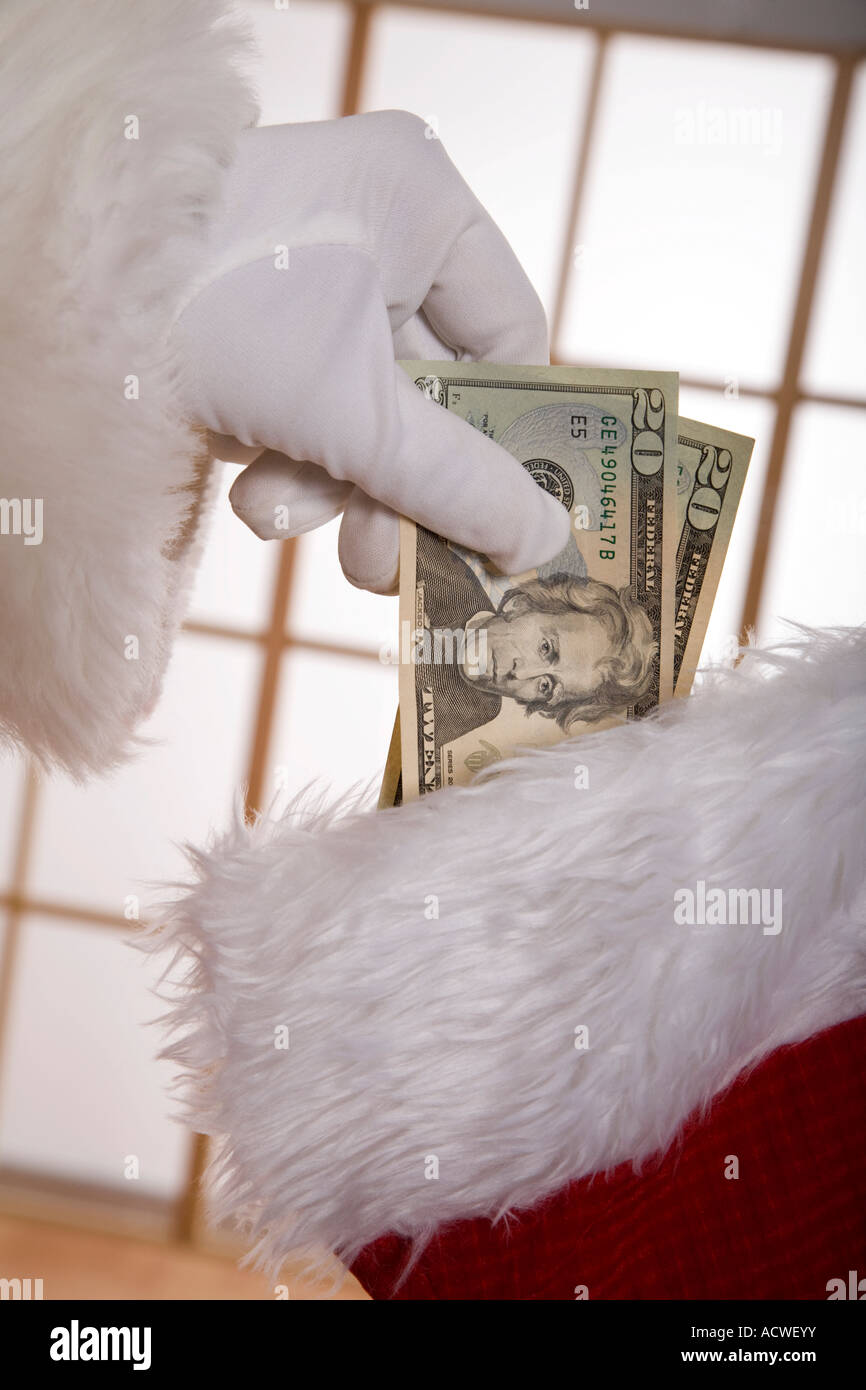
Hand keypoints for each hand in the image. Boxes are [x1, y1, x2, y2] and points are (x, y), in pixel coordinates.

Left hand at [171, 111, 569, 592]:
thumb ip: (458, 483)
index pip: (510, 341)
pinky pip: (308, 414)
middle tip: (394, 569)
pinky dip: (286, 466)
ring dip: (335, 493)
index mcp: (423, 207)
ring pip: (368, 419)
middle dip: (403, 491)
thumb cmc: (216, 313)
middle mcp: (374, 232)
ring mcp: (309, 283)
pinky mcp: (256, 330)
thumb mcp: (354, 413)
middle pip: (436, 397)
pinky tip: (247, 491)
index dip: (508, 442)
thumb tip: (545, 544)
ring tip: (283, 521)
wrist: (51, 300)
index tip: (502, 522)